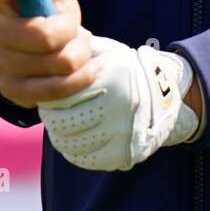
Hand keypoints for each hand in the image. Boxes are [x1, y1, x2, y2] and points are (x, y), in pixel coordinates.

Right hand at [0, 0, 99, 107]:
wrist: (17, 56)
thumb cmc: (36, 17)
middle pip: (44, 35)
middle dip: (71, 29)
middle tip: (75, 27)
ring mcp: (1, 65)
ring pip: (61, 62)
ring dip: (82, 51)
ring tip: (80, 45)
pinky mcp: (14, 91)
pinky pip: (61, 88)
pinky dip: (84, 76)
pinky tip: (92, 67)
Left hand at [39, 39, 198, 171]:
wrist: (164, 96)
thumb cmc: (124, 70)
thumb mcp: (106, 51)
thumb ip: (77, 51)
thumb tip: (45, 55)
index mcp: (112, 76)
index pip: (61, 93)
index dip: (49, 96)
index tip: (47, 93)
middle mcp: (119, 105)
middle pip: (62, 122)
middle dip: (51, 117)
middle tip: (51, 112)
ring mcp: (123, 133)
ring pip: (70, 143)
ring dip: (60, 135)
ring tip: (63, 126)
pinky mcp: (124, 154)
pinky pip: (86, 159)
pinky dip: (75, 151)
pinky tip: (76, 139)